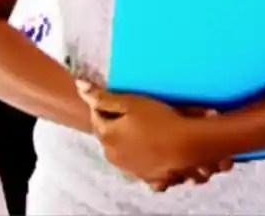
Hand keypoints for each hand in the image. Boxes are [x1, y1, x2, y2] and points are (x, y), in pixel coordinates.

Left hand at [77, 80, 231, 190]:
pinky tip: (153, 149)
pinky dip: (140, 157)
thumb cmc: (159, 119)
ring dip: (125, 141)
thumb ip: (103, 97)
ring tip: (144, 129)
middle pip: (107, 135)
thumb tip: (79, 86)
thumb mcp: (131, 102)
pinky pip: (137, 165)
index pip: (96, 116)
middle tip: (132, 112)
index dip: (104, 105)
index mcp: (106, 135)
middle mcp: (112, 155)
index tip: (118, 98)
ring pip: (120, 151)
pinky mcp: (144, 178)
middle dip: (114, 124)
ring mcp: (128, 169)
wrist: (186, 146)